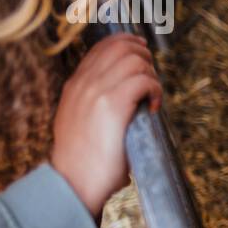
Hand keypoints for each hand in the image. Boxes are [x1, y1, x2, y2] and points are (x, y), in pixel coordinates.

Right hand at [51, 33, 161, 218]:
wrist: (72, 182)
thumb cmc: (84, 160)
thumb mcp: (81, 121)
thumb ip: (96, 102)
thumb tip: (126, 96)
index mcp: (75, 84)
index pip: (102, 47)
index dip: (128, 44)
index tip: (143, 55)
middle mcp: (83, 83)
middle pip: (121, 46)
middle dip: (144, 57)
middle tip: (150, 81)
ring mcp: (96, 91)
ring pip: (135, 60)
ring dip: (151, 75)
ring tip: (151, 96)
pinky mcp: (112, 105)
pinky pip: (144, 80)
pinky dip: (155, 90)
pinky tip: (153, 108)